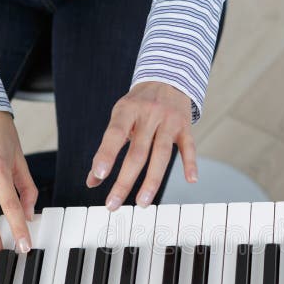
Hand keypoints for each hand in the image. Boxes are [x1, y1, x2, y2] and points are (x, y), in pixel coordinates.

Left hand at [87, 82, 196, 208]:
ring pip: (162, 155)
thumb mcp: (119, 119)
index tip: (98, 176)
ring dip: (152, 181)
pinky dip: (190, 163)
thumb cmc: (138, 105)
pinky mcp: (185, 126)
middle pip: (138, 152)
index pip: (115, 134)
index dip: (106, 155)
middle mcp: (149, 115)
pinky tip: (190, 180)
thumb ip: (107, 149)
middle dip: (125, 181)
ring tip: (142, 203)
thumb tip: (93, 180)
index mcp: (127, 111)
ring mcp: (169, 121)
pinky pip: (189, 147)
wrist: (167, 78)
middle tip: (113, 204)